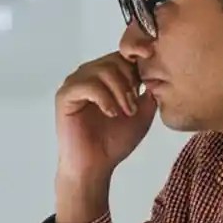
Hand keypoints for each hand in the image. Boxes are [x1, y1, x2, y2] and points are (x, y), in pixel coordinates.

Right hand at [54, 52, 155, 183]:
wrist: (95, 166)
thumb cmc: (114, 143)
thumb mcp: (142, 114)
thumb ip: (150, 93)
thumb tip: (158, 75)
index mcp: (106, 77)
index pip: (123, 55)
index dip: (137, 60)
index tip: (149, 70)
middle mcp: (89, 75)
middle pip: (114, 60)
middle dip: (129, 81)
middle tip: (133, 105)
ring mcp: (75, 84)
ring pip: (102, 70)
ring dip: (119, 91)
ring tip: (125, 112)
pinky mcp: (65, 95)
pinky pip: (87, 84)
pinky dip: (103, 97)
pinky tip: (111, 113)